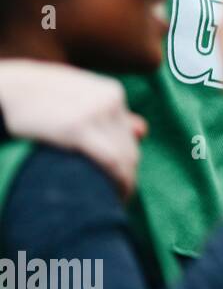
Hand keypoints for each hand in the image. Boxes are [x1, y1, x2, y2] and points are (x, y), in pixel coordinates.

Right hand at [0, 60, 144, 196]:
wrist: (5, 87)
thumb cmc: (36, 98)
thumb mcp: (76, 96)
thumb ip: (108, 111)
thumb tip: (143, 130)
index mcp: (112, 92)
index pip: (130, 136)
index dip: (128, 163)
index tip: (119, 182)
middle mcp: (110, 100)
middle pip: (130, 149)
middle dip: (126, 176)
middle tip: (116, 197)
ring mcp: (95, 112)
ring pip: (124, 157)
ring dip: (123, 183)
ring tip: (113, 201)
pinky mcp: (77, 127)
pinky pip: (112, 161)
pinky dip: (118, 182)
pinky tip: (113, 197)